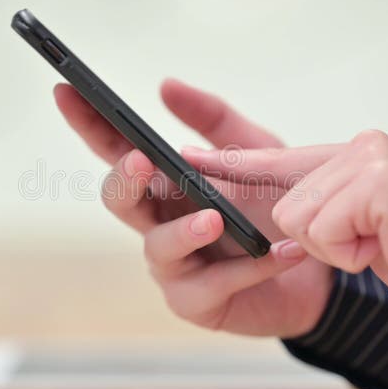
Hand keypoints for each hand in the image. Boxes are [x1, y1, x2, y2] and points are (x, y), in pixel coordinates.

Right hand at [54, 79, 333, 336]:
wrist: (320, 265)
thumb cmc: (275, 207)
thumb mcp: (255, 153)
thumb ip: (214, 120)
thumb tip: (165, 85)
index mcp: (165, 184)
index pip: (117, 151)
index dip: (89, 123)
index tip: (67, 90)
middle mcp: (159, 223)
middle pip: (119, 200)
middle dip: (125, 179)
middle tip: (141, 159)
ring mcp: (174, 266)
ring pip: (158, 247)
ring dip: (185, 231)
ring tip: (215, 218)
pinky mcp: (198, 303)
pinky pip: (213, 284)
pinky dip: (250, 268)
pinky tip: (284, 252)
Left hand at [183, 130, 387, 328]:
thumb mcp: (351, 226)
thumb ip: (312, 201)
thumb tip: (260, 199)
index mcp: (351, 154)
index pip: (276, 157)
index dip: (230, 163)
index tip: (185, 158)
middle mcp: (359, 148)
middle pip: (282, 200)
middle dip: (311, 236)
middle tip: (355, 241)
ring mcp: (369, 161)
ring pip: (296, 217)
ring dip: (332, 248)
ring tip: (374, 244)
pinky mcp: (377, 183)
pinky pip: (321, 230)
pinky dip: (348, 254)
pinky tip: (382, 248)